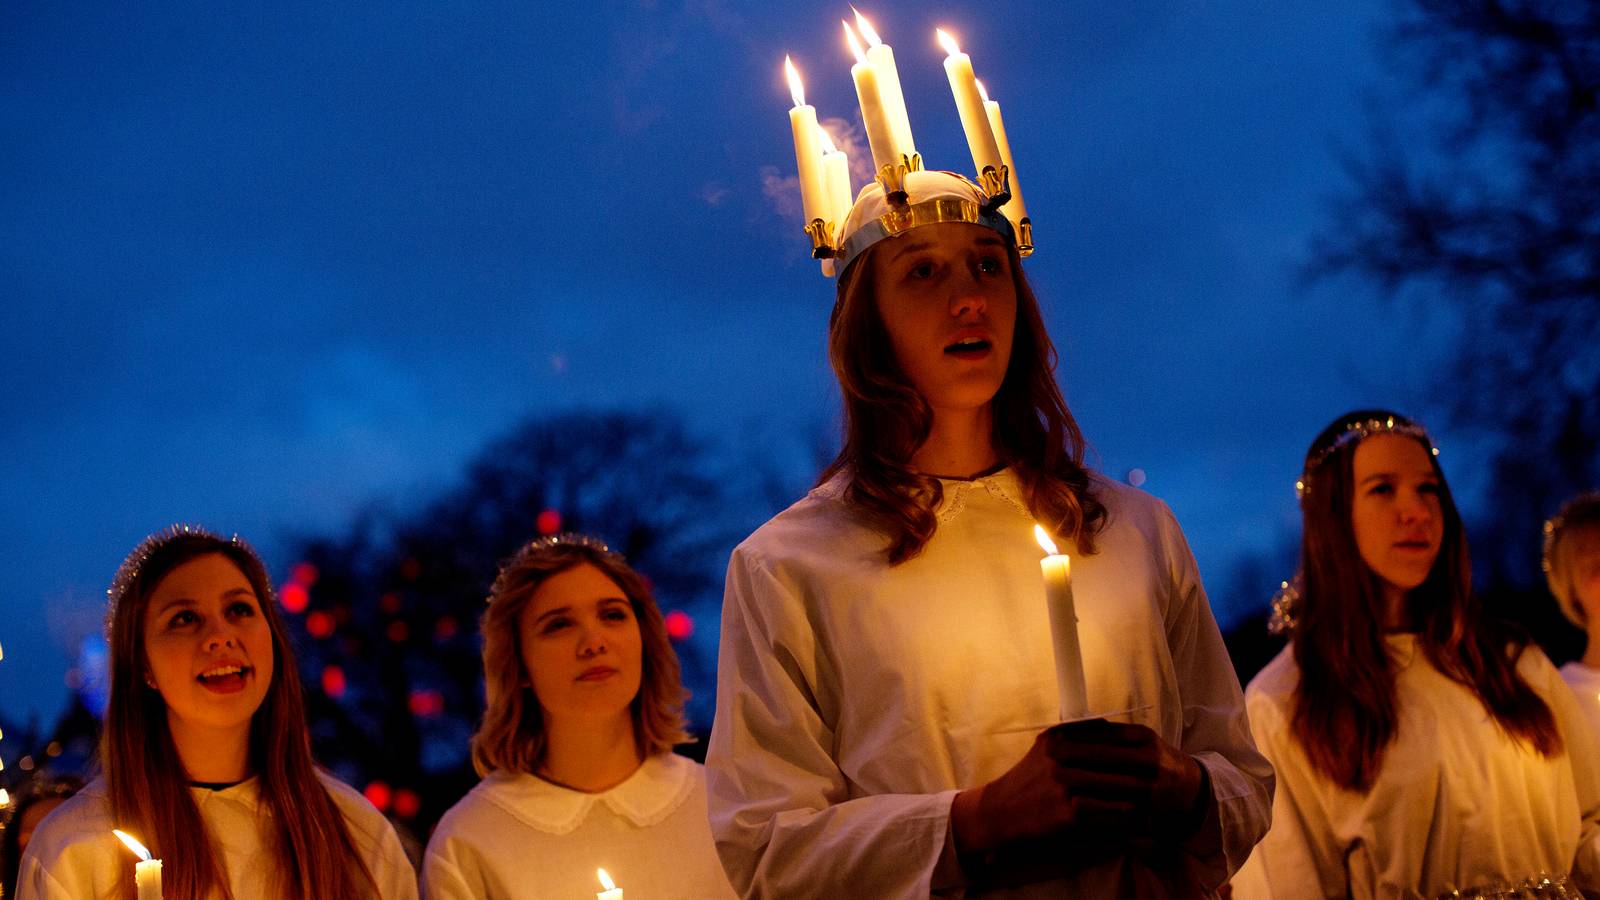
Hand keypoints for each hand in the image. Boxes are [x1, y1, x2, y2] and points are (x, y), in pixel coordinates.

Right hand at [950, 727, 1141, 860]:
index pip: (1103, 738)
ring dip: (1136, 791)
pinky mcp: (1067, 814)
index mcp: (1057, 740)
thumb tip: (1107, 726)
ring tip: (1155, 793)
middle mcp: (1060, 759)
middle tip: (1159, 772)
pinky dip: (1123, 812)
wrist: (999, 812)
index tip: (1149, 751)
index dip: (1128, 745)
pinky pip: (1105, 811)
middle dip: (1137, 767)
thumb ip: (1072, 735)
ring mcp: (1063, 786)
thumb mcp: (1043, 748)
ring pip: (1113, 786)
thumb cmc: (1026, 780)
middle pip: (1112, 761)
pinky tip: (1137, 814)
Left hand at [1044, 719, 1207, 836]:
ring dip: (1081, 781)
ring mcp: (1151, 785)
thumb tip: (1068, 725)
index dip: (1077, 736)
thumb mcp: (1134, 740)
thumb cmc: (1149, 759)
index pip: (1105, 733)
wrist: (1185, 787)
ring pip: (1110, 782)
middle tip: (1047, 757)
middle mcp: (1150, 758)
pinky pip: (1119, 807)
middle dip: (1074, 757)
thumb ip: (1106, 734)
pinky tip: (1075, 804)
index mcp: (1143, 737)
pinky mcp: (1149, 808)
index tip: (1052, 738)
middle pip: (1105, 756)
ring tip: (1055, 779)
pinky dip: (1096, 805)